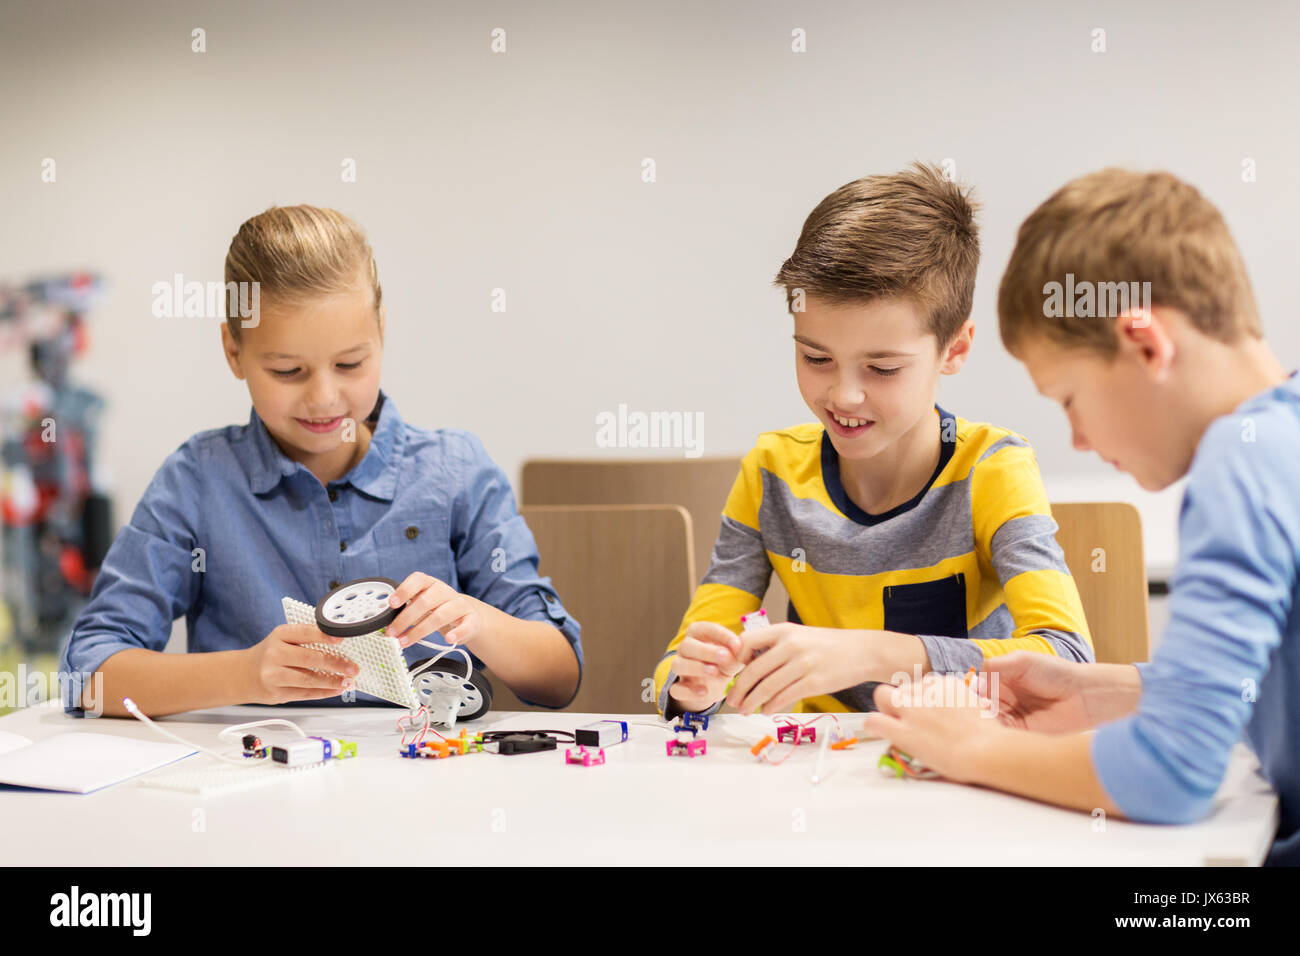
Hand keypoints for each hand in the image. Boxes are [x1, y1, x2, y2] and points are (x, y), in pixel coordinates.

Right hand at [243, 624, 358, 704]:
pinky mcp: (277, 693)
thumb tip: (340, 645)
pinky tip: (337, 690)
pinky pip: (305, 694)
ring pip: (309, 679)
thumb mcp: (283, 639)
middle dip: (335, 664)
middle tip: (352, 668)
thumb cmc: (271, 654)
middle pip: (310, 658)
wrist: (243, 674)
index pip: (305, 632)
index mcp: (280, 634)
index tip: (342, 638)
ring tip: (348, 681)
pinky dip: (324, 692)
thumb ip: (307, 639)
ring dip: (332, 682)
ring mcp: (274, 675)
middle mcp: (275, 654)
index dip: (325, 635)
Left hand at [387, 572, 489, 647]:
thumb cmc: (438, 610)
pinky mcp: (472, 619)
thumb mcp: (423, 604)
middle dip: (405, 619)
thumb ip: (407, 608)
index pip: (418, 580)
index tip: (391, 604)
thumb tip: (385, 621)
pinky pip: (466, 625)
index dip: (404, 590)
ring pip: (440, 615)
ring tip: (404, 642)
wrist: (468, 616)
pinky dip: (457, 633)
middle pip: (425, 601)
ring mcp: (459, 605)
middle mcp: (445, 591)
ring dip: (420, 631)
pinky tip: (448, 640)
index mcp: (431, 584)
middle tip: (392, 632)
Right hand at [667, 622, 744, 712]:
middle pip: (688, 646)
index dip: (722, 635)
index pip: (706, 629)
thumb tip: (746, 651)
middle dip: (707, 651)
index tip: (738, 645)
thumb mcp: (733, 657)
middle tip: (726, 657)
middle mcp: (685, 648)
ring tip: (714, 672)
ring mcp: (679, 668)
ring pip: (678, 665)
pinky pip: (676, 689)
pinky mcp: (678, 687)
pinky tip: (704, 692)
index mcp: (698, 634)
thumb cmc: (723, 663)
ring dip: (696, 668)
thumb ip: (738, 653)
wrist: (712, 686)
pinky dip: (689, 691)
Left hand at [725, 623, 875, 713]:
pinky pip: (784, 697)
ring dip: (752, 702)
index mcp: (784, 630)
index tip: (728, 673)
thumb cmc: (828, 645)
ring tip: (744, 710)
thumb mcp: (800, 635)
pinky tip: (766, 710)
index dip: (733, 659)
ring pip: (767, 687)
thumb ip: (776, 646)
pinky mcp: (814, 682)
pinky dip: (771, 706)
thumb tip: (748, 664)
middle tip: (730, 700)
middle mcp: (791, 645)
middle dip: (738, 688)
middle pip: (753, 670)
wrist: (863, 651)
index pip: (747, 642)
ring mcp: (803, 664)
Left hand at [863, 673, 1006, 782]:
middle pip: (901, 687)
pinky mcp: (902, 730)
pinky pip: (873, 720)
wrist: (987, 750)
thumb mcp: (976, 709)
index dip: (921, 699)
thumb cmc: (990, 737)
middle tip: (905, 719)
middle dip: (901, 701)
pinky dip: (874, 726)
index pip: (923, 684)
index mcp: (946, 684)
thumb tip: (954, 714)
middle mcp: (926, 692)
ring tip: (891, 725)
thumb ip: (959, 705)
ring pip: (882, 696)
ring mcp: (912, 710)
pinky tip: (878, 733)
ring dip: (885, 710)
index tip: (926, 712)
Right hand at [981, 652, 1140, 732]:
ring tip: (983, 714)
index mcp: (1001, 680)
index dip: (967, 688)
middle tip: (972, 704)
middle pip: (978, 704)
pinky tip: (991, 725)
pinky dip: (993, 731)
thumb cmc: (1056, 673)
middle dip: (972, 705)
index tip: (962, 690)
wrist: (1084, 695)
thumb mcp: (1021, 661)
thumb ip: (995, 667)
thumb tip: (971, 678)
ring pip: (986, 719)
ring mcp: (1011, 717)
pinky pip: (1001, 733)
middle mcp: (1003, 699)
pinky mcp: (1020, 733)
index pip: (976, 685)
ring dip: (981, 718)